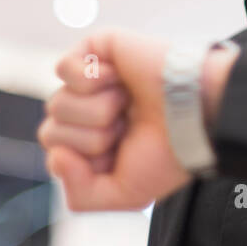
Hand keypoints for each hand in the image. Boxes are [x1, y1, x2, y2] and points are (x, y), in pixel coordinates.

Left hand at [38, 27, 191, 211]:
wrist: (196, 114)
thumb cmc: (169, 152)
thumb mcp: (125, 194)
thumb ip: (81, 196)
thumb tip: (55, 156)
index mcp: (95, 142)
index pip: (56, 155)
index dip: (85, 162)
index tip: (122, 154)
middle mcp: (89, 111)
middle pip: (50, 132)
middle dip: (91, 138)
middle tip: (127, 126)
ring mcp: (91, 80)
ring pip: (56, 104)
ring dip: (99, 110)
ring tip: (129, 103)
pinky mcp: (97, 49)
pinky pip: (63, 68)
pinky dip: (92, 79)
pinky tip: (119, 79)